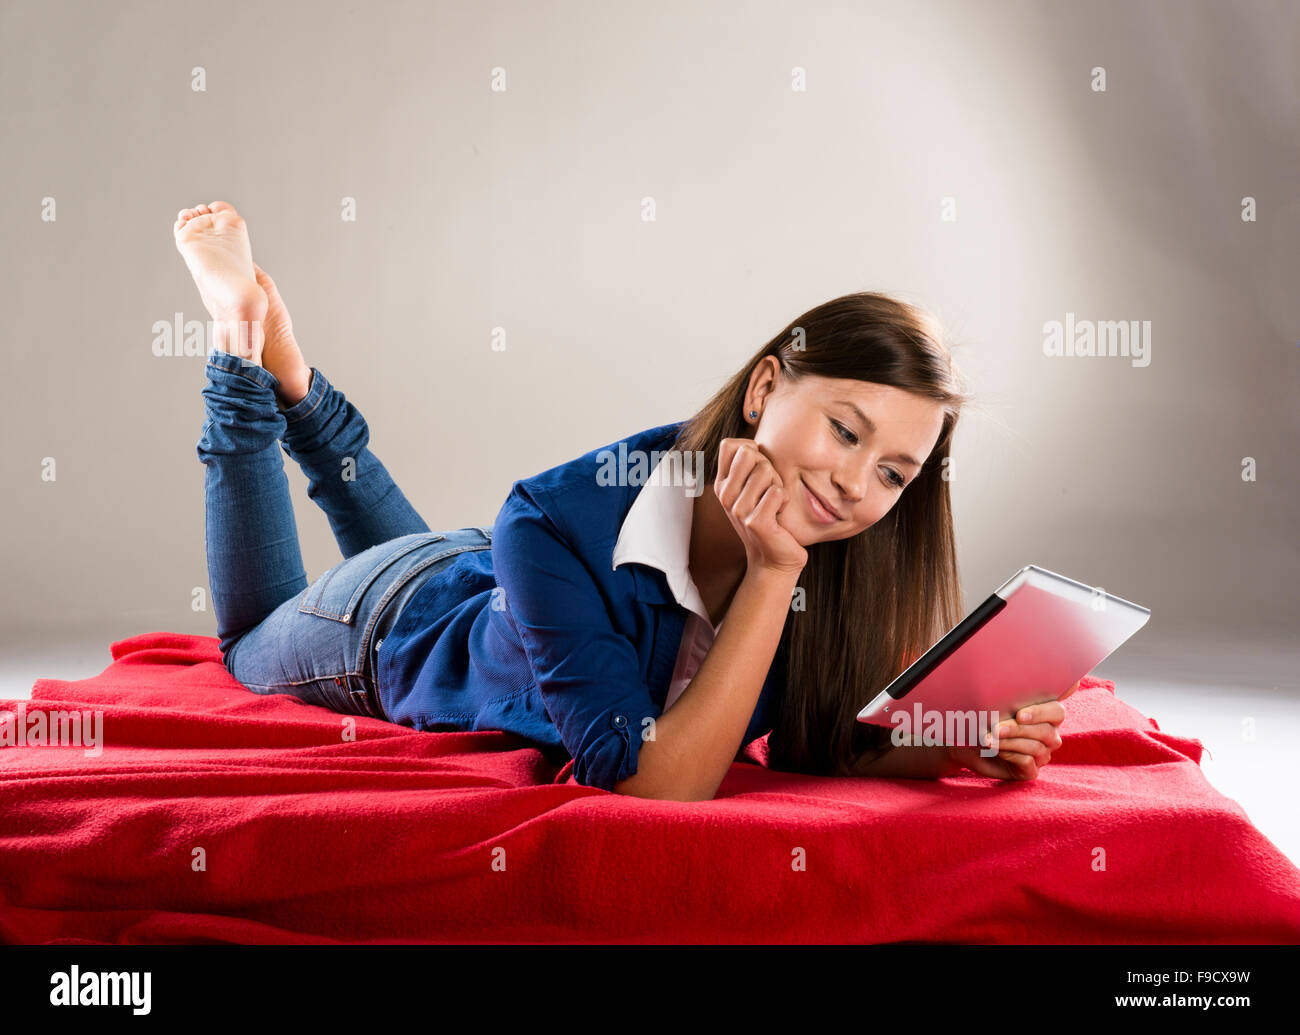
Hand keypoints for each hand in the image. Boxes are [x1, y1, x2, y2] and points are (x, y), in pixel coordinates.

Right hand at [714, 438, 807, 575]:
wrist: (774, 558)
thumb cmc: (769, 517)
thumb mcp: (754, 488)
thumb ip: (750, 463)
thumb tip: (752, 430)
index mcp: (722, 483)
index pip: (730, 444)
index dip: (751, 449)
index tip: (759, 468)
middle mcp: (724, 495)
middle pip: (749, 454)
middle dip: (768, 466)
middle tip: (770, 488)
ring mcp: (737, 509)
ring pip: (765, 471)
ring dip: (778, 485)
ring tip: (775, 503)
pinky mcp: (754, 522)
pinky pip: (776, 492)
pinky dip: (784, 500)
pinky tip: (779, 514)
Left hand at [945, 687, 1075, 779]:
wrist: (963, 741)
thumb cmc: (981, 716)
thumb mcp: (994, 702)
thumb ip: (1011, 693)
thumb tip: (1026, 677)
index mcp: (1044, 713)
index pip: (1057, 711)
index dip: (1041, 713)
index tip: (1020, 714)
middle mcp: (1048, 733)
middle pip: (1047, 731)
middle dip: (1018, 729)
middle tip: (995, 728)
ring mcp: (1042, 753)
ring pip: (1037, 748)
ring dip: (1010, 742)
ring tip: (988, 739)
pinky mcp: (1030, 770)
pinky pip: (1029, 764)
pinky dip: (1011, 756)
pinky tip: (995, 750)